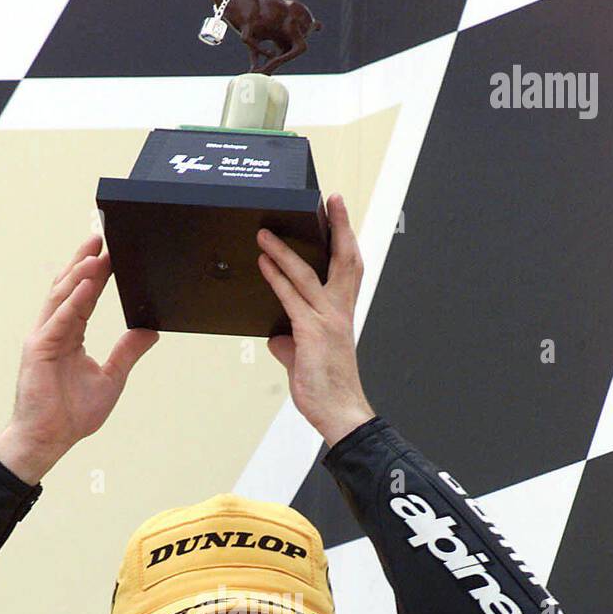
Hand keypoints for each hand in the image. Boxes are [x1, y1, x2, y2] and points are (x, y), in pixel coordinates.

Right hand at [0, 234, 158, 482]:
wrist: (50, 439)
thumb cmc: (71, 414)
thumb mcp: (112, 377)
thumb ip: (128, 351)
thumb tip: (150, 331)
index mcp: (69, 334)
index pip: (84, 295)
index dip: (96, 272)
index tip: (110, 250)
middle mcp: (54, 330)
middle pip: (69, 286)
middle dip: (84, 260)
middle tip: (101, 236)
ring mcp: (44, 338)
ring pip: (62, 296)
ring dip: (81, 273)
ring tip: (98, 253)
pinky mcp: (39, 350)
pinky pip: (59, 320)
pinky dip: (74, 300)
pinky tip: (88, 284)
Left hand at [257, 193, 375, 445]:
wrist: (339, 413)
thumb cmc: (328, 390)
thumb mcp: (306, 362)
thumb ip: (291, 345)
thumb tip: (277, 338)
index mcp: (342, 315)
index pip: (350, 269)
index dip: (347, 239)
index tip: (341, 215)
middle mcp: (339, 312)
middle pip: (343, 259)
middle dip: (339, 227)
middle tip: (330, 199)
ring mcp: (326, 320)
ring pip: (306, 274)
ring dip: (283, 251)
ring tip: (265, 233)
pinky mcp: (310, 333)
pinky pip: (290, 298)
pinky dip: (275, 279)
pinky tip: (262, 265)